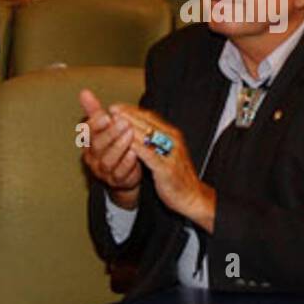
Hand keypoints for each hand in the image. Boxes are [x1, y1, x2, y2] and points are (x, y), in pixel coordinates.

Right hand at [79, 89, 141, 205]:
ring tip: (131, 134)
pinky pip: (120, 173)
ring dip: (119, 147)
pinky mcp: (116, 180)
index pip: (88, 132)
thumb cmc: (114, 144)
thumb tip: (84, 92)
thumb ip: (95, 111)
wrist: (124, 173)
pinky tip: (134, 153)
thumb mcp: (105, 127)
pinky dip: (126, 164)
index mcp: (88, 142)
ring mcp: (103, 171)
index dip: (96, 124)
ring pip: (108, 160)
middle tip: (124, 122)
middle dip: (111, 133)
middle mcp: (92, 157)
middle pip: (98, 146)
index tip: (107, 115)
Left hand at [111, 103, 214, 231]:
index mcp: (172, 134)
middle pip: (147, 123)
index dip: (131, 111)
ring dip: (128, 128)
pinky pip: (148, 155)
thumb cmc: (177, 175)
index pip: (150, 117)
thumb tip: (138, 128)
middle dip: (128, 116)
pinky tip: (123, 144)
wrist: (192, 196)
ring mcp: (170, 154)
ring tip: (113, 124)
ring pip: (147, 136)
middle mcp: (172, 141)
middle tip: (111, 110)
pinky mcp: (166, 168)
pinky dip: (136, 148)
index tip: (116, 107)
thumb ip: (155, 140)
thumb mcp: (167, 152)